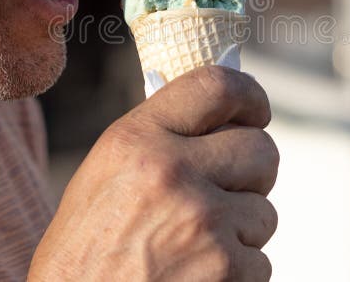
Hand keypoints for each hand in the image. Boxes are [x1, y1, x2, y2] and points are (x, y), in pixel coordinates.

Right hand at [29, 66, 278, 281]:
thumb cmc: (84, 254)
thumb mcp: (105, 176)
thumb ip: (160, 139)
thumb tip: (223, 119)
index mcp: (136, 140)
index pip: (215, 86)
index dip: (248, 95)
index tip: (257, 111)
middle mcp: (171, 171)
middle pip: (260, 149)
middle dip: (253, 173)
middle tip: (229, 191)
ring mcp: (203, 221)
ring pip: (264, 211)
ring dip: (241, 230)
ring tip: (194, 248)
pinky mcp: (226, 268)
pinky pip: (260, 260)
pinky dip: (238, 274)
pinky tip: (197, 277)